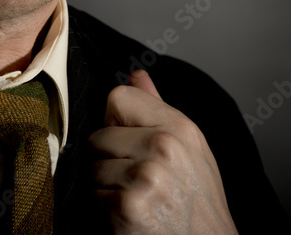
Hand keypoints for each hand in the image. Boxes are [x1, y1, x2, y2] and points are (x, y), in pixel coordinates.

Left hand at [90, 69, 237, 233]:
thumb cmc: (199, 202)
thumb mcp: (190, 148)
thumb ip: (158, 108)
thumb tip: (136, 75)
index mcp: (180, 127)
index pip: (118, 98)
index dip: (116, 121)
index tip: (129, 142)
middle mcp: (164, 146)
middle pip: (98, 135)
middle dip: (108, 158)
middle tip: (136, 179)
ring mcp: (145, 176)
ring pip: (92, 167)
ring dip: (105, 186)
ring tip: (135, 197)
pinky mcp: (127, 206)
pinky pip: (92, 196)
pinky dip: (103, 211)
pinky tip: (129, 215)